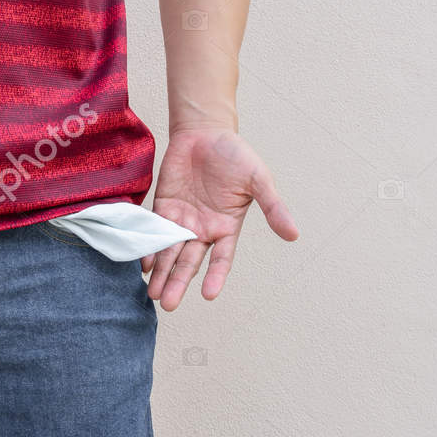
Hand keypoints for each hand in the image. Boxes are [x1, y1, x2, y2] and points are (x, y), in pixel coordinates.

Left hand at [145, 125, 297, 309]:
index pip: (221, 259)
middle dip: (179, 282)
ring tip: (152, 293)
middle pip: (190, 262)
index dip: (215, 276)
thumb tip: (294, 235)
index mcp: (226, 227)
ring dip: (161, 273)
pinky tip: (142, 264)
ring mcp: (182, 221)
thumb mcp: (258, 180)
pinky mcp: (163, 208)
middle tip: (168, 304)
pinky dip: (149, 248)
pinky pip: (155, 233)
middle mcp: (203, 230)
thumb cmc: (235, 155)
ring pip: (170, 253)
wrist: (205, 132)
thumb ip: (273, 207)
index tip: (207, 294)